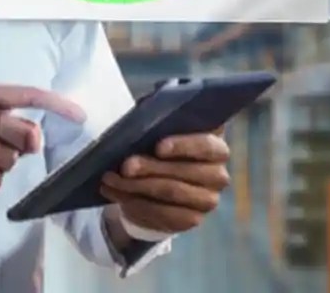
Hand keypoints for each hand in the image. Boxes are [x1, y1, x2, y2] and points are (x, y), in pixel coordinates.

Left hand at [99, 128, 230, 234]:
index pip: (207, 146)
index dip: (184, 145)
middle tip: (125, 166)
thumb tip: (142, 109)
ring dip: (137, 185)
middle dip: (151, 167)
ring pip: (171, 192)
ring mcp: (208, 199)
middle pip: (186, 172)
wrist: (158, 187)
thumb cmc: (160, 150)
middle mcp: (218, 174)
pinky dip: (135, 203)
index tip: (159, 146)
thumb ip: (157, 118)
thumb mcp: (160, 131)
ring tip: (111, 179)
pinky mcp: (192, 219)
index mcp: (215, 146)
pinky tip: (117, 193)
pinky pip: (163, 214)